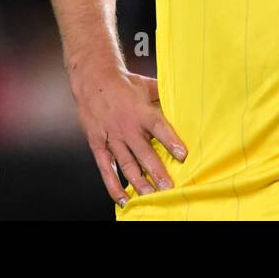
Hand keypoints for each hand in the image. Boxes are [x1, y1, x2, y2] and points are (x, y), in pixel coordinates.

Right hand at [70, 66, 187, 205]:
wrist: (93, 79)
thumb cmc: (122, 83)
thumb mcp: (146, 85)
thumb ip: (164, 96)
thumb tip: (185, 99)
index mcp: (141, 112)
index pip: (159, 127)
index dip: (171, 141)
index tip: (182, 155)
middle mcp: (127, 127)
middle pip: (144, 153)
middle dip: (157, 172)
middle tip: (168, 188)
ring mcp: (112, 137)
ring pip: (127, 164)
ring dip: (139, 182)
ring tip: (151, 196)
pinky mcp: (98, 144)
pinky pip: (106, 169)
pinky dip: (114, 185)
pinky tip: (124, 198)